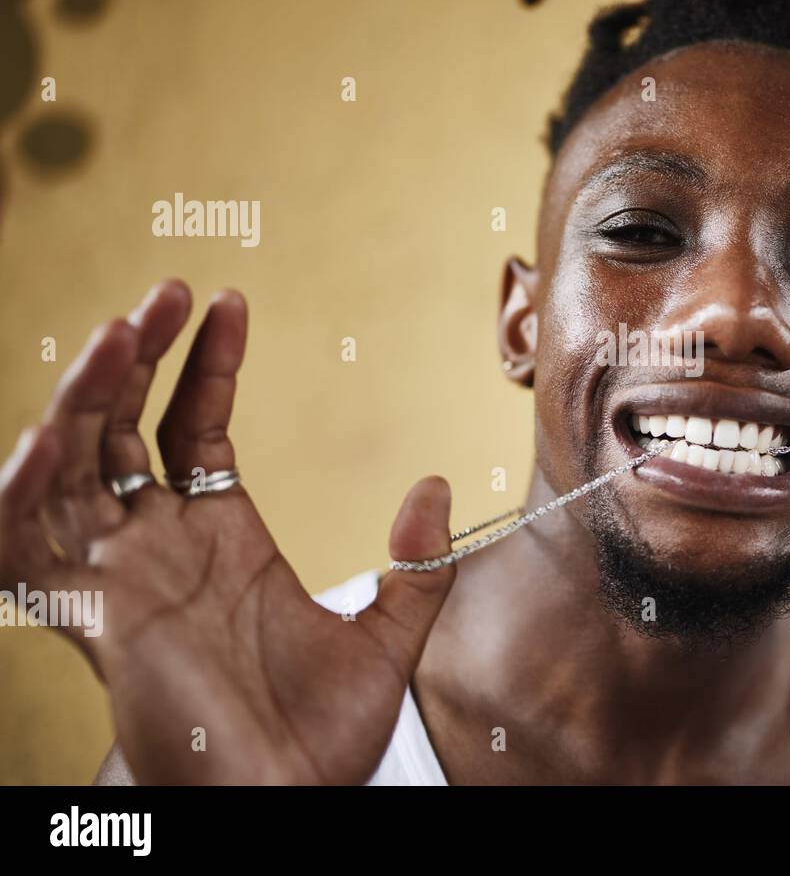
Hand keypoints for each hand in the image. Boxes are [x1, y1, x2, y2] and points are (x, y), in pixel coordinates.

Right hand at [0, 280, 456, 783]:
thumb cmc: (321, 737)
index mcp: (220, 537)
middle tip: (165, 294)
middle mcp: (159, 547)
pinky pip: (21, 551)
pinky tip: (41, 441)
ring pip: (70, 468)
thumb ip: (416, 564)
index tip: (227, 301)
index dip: (203, 362)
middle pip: (120, 427)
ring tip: (118, 336)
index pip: (191, 424)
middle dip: (134, 358)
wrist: (286, 807)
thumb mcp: (387, 637)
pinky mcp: (91, 622)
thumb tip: (436, 484)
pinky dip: (16, 496)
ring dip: (82, 400)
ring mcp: (119, 579)